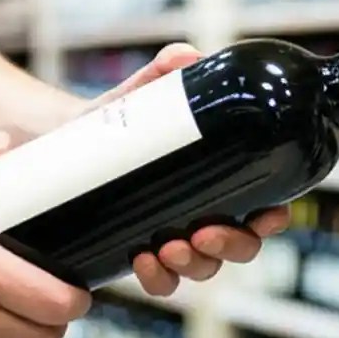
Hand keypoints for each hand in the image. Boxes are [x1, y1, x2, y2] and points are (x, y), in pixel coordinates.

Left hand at [93, 43, 291, 296]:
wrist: (64, 141)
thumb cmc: (121, 118)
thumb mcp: (143, 92)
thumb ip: (164, 70)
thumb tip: (185, 56)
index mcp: (223, 180)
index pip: (263, 206)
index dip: (273, 217)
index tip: (268, 214)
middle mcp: (206, 215)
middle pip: (240, 246)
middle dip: (229, 247)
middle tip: (203, 234)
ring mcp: (176, 239)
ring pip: (203, 268)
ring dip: (193, 266)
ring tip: (167, 248)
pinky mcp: (141, 252)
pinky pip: (161, 281)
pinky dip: (157, 278)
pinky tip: (141, 258)